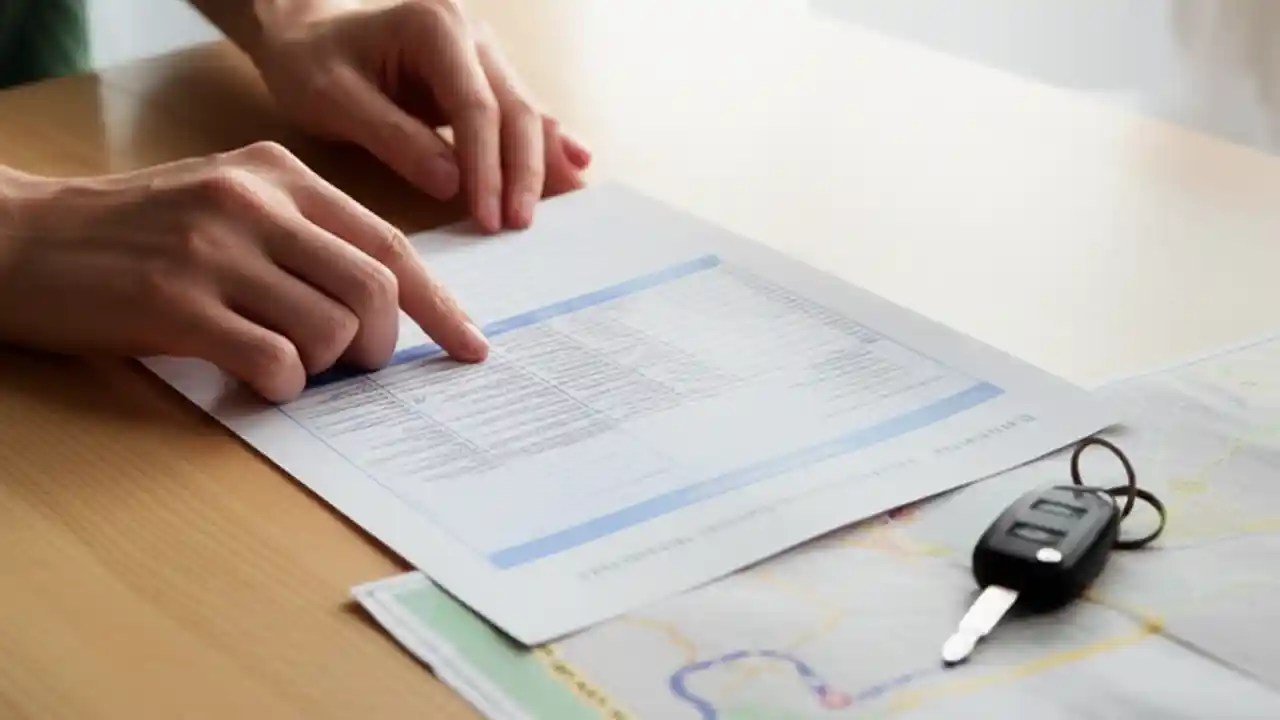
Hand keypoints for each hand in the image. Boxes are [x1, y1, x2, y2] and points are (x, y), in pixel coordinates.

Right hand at [0, 142, 488, 402]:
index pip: (390, 244)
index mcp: (279, 174)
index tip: (471, 346)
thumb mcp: (229, 202)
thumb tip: (388, 309)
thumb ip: (305, 238)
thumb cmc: (138, 233)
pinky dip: (282, 387)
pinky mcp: (176, 303)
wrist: (22, 239)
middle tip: (356, 367)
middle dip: (381, 347)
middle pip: (374, 291)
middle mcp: (254, 202)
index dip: (440, 304)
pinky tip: (257, 381)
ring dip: (325, 369)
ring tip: (288, 365)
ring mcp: (215, 250)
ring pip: (331, 331)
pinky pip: (275, 363)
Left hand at [246, 0, 591, 231]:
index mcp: (434, 27)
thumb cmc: (309, 61)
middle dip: (523, 173)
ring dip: (543, 163)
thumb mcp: (332, 98)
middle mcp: (470, 33)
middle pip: (515, 109)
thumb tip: (451, 183)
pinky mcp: (485, 75)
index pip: (476, 108)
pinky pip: (521, 111)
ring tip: (560, 209)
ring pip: (528, 111)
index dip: (488, 168)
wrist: (304, 29)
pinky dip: (549, 142)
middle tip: (520, 226)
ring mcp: (483, 52)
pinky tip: (577, 165)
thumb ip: (393, 137)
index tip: (489, 220)